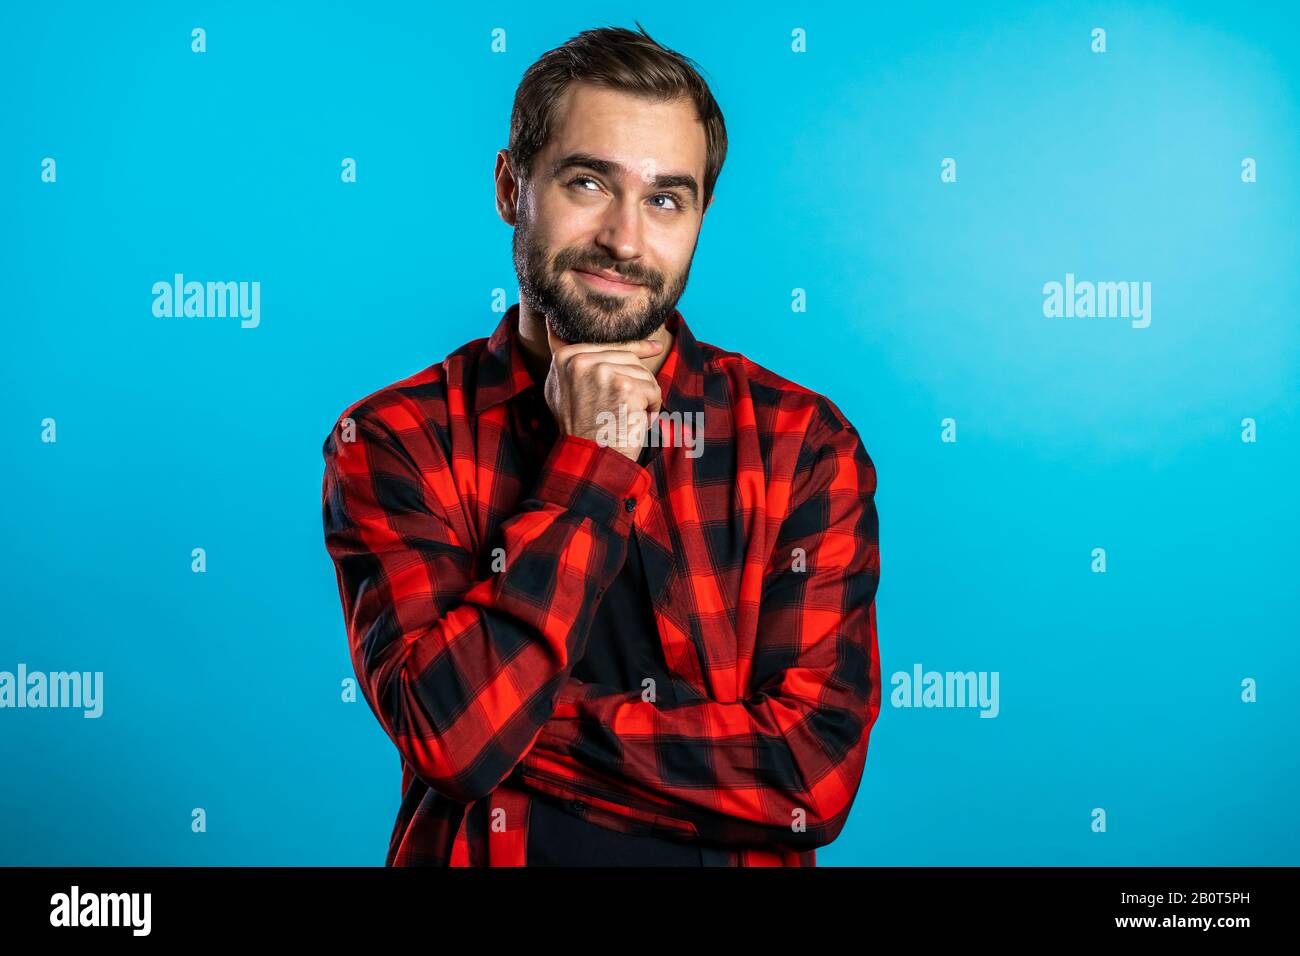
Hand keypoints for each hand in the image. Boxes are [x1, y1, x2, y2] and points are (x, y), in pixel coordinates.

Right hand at [544, 320, 663, 461]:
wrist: (590, 459)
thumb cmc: (580, 428)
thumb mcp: (559, 388)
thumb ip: (563, 359)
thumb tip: (551, 323)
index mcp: (565, 357)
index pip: (609, 344)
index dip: (635, 348)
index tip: (655, 347)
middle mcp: (580, 360)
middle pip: (628, 356)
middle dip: (636, 383)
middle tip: (626, 409)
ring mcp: (602, 372)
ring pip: (642, 372)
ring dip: (644, 396)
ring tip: (628, 417)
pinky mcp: (624, 387)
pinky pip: (653, 389)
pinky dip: (652, 408)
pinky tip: (636, 422)